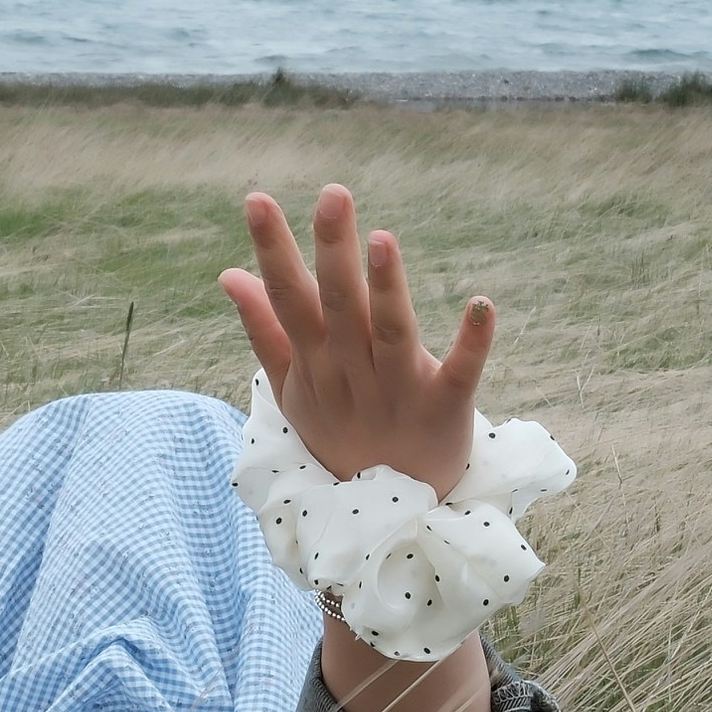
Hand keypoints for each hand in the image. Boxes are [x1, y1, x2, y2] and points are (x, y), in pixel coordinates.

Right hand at [220, 184, 492, 486]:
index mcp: (316, 362)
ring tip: (382, 239)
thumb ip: (265, 327)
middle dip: (333, 251)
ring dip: (387, 288)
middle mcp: (351, 372)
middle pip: (340, 306)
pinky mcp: (444, 409)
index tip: (257, 199)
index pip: (289, 298)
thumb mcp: (293, 385)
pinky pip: (460, 373)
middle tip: (333, 195)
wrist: (387, 516)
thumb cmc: (339, 434)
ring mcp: (398, 391)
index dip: (273, 251)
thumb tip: (229, 273)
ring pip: (390, 333)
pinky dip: (473, 342)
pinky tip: (482, 304)